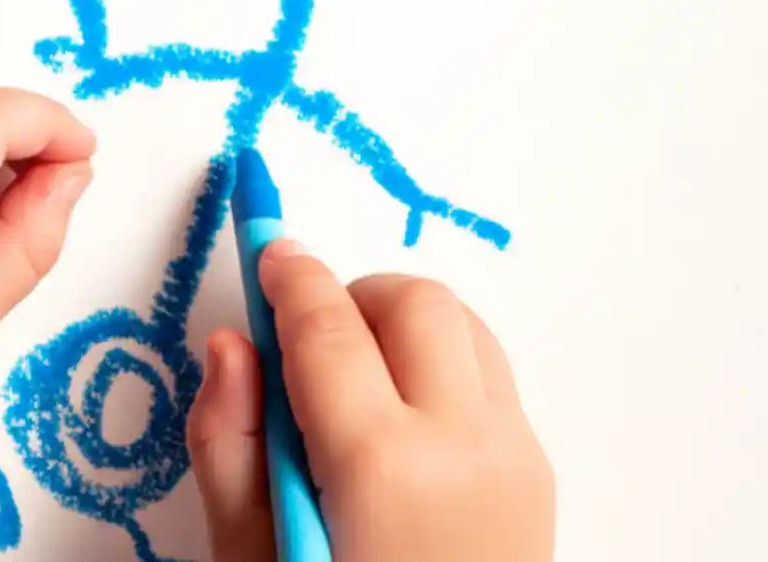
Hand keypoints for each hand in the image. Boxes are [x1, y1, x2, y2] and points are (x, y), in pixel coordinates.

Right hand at [188, 241, 553, 561]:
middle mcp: (463, 446)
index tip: (266, 238)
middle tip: (302, 333)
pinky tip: (402, 416)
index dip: (290, 272)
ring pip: (463, 324)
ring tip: (353, 374)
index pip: (328, 327)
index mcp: (382, 470)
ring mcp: (513, 456)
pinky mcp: (537, 470)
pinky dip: (441, 360)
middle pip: (413, 301)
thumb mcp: (252, 558)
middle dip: (350, 292)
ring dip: (401, 321)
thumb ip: (230, 448)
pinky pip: (490, 372)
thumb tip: (232, 344)